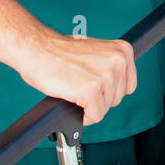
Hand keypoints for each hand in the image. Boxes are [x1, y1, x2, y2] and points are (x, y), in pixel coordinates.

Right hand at [16, 31, 137, 126]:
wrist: (36, 48)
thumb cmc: (59, 50)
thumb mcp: (95, 51)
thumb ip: (109, 65)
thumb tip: (116, 85)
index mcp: (122, 51)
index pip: (128, 86)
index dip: (110, 91)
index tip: (97, 88)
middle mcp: (118, 61)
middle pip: (116, 99)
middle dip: (98, 98)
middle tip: (80, 86)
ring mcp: (105, 76)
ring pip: (104, 109)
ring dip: (89, 106)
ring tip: (74, 89)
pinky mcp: (91, 90)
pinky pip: (94, 116)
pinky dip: (83, 116)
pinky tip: (72, 101)